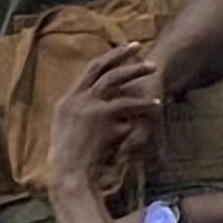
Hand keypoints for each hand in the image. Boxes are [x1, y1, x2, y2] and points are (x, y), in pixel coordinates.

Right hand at [48, 43, 161, 192]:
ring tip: (153, 68)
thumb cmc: (72, 163)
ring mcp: (86, 106)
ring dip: (134, 71)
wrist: (69, 176)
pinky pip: (127, 105)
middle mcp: (74, 99)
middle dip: (119, 54)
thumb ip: (83, 117)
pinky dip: (143, 104)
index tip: (121, 49)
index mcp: (66, 102)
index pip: (87, 72)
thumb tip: (101, 106)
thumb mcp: (70, 134)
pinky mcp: (100, 116)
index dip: (106, 59)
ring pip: (113, 79)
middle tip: (138, 46)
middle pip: (98, 67)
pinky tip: (157, 104)